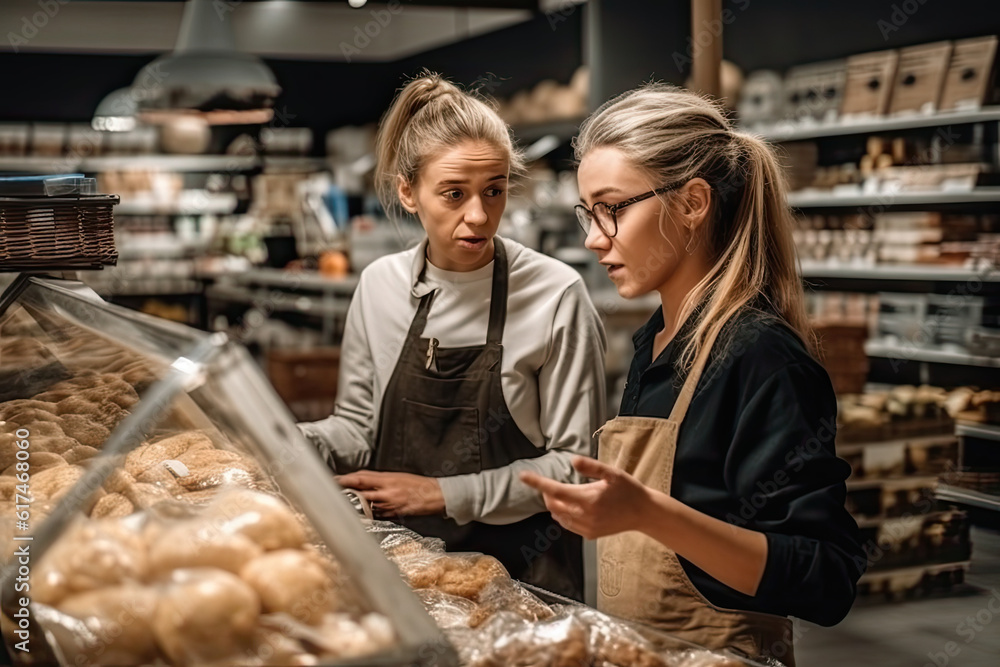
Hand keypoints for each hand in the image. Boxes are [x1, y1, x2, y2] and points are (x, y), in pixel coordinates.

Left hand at [336, 471, 444, 516]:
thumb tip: (363, 481)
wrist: (434, 495)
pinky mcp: (393, 514)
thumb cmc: (418, 484)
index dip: (346, 479)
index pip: (361, 478)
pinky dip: (369, 513)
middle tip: (333, 493)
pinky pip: (377, 514)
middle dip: (346, 493)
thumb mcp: (398, 476)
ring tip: (345, 504)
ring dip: (356, 505)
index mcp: (387, 479)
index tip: (335, 479)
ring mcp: (389, 505)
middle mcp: (386, 492)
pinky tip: (364, 513)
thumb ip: (380, 479)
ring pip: (366, 505)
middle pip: (360, 492)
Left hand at [520, 456, 652, 539]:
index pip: (555, 491)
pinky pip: (568, 525)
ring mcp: (587, 528)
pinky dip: (563, 515)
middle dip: (546, 494)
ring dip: (554, 505)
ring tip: (561, 494)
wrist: (643, 513)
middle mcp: (585, 516)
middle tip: (549, 484)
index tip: (523, 476)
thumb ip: (591, 467)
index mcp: (588, 499)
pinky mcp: (590, 534)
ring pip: (559, 516)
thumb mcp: (612, 473)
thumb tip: (573, 461)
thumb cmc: (628, 489)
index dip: (537, 483)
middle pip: (553, 505)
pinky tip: (570, 507)